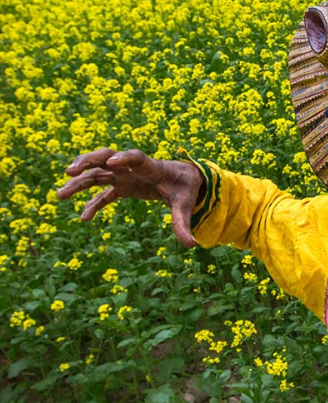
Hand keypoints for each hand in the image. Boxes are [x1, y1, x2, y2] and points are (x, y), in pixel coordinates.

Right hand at [57, 148, 203, 246]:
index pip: (136, 158)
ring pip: (97, 174)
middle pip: (106, 158)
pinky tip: (84, 218)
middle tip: (69, 171)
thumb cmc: (185, 188)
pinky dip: (93, 204)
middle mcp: (134, 169)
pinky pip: (103, 195)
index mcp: (151, 167)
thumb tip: (191, 244)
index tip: (112, 162)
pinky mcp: (122, 187)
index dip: (125, 158)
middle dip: (88, 162)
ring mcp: (125, 176)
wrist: (184, 180)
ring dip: (79, 182)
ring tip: (60, 195)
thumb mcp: (185, 205)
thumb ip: (183, 223)